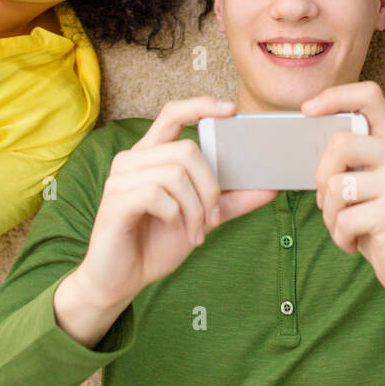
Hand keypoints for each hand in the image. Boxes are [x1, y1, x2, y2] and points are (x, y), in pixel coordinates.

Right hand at [72, 96, 276, 313]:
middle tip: (213, 218)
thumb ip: (230, 201)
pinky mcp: (114, 200)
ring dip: (195, 208)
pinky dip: (175, 215)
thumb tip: (270, 188)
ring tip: (195, 231)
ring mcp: (120, 178)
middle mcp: (133, 159)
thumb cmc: (156, 244)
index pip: (173, 114)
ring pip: (175, 173)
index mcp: (152, 154)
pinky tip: (175, 230)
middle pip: (186, 149)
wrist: (121, 280)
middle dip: (210, 186)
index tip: (232, 111)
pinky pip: (156, 194)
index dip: (201, 106)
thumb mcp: (201, 219)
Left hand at [304, 80, 384, 302]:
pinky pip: (343, 219)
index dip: (334, 96)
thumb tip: (308, 136)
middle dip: (322, 177)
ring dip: (330, 214)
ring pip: (336, 186)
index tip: (307, 111)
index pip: (368, 95)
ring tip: (346, 226)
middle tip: (331, 201)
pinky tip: (355, 242)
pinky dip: (340, 236)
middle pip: (340, 142)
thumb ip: (352, 157)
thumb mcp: (370, 180)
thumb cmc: (383, 219)